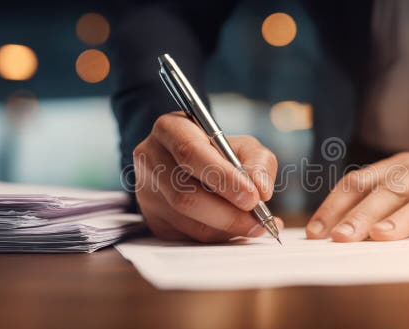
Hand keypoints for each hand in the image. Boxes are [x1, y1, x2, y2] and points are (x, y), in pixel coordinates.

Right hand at [132, 111, 281, 241]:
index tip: (253, 197)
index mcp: (170, 129)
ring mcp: (147, 192)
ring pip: (188, 220)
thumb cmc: (218, 151)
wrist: (188, 164)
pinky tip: (235, 228)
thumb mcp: (242, 145)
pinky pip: (188, 235)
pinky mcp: (153, 219)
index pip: (191, 153)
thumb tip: (261, 191)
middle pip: (186, 194)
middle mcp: (151, 159)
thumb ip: (258, 162)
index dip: (224, 178)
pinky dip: (218, 235)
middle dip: (228, 213)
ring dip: (226, 228)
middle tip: (258, 221)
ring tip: (254, 225)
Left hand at [306, 153, 408, 241]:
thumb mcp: (407, 182)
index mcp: (399, 166)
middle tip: (341, 238)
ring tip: (380, 236)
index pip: (359, 182)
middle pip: (389, 193)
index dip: (335, 206)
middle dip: (362, 216)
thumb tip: (331, 229)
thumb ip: (375, 200)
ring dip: (401, 219)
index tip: (316, 232)